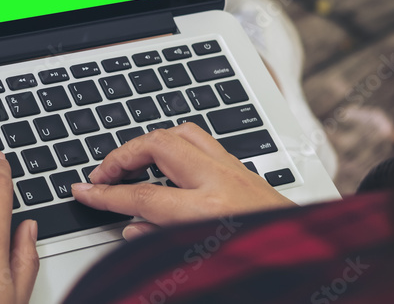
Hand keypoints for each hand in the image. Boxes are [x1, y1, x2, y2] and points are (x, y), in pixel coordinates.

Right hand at [71, 123, 294, 238]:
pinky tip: (167, 163)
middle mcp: (221, 181)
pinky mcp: (244, 171)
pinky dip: (177, 145)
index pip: (142, 196)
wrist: (310, 257)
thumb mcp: (201, 259)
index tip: (83, 191)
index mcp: (208, 209)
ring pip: (182, 132)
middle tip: (102, 174)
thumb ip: (161, 240)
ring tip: (131, 162)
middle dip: (122, 155)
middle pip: (157, 145)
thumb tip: (132, 225)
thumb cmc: (264, 260)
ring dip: (150, 143)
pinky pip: (203, 142)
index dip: (106, 194)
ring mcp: (235, 171)